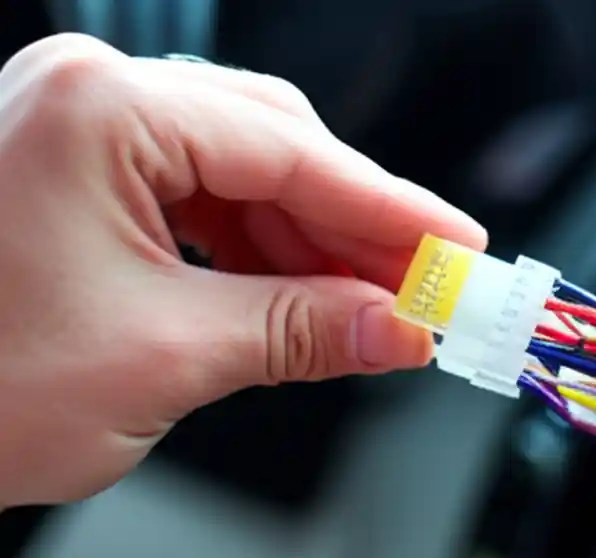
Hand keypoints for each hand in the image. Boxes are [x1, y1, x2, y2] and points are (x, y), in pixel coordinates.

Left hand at [0, 34, 485, 504]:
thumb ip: (303, 330)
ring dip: (311, 246)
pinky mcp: (70, 174)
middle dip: (356, 230)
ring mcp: (71, 130)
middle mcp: (83, 97)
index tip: (460, 252)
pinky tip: (300, 298)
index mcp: (97, 111)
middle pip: (273, 150)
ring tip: (369, 310)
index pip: (292, 154)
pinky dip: (255, 252)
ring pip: (240, 175)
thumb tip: (400, 327)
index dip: (393, 212)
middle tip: (425, 291)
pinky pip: (194, 198)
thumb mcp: (167, 356)